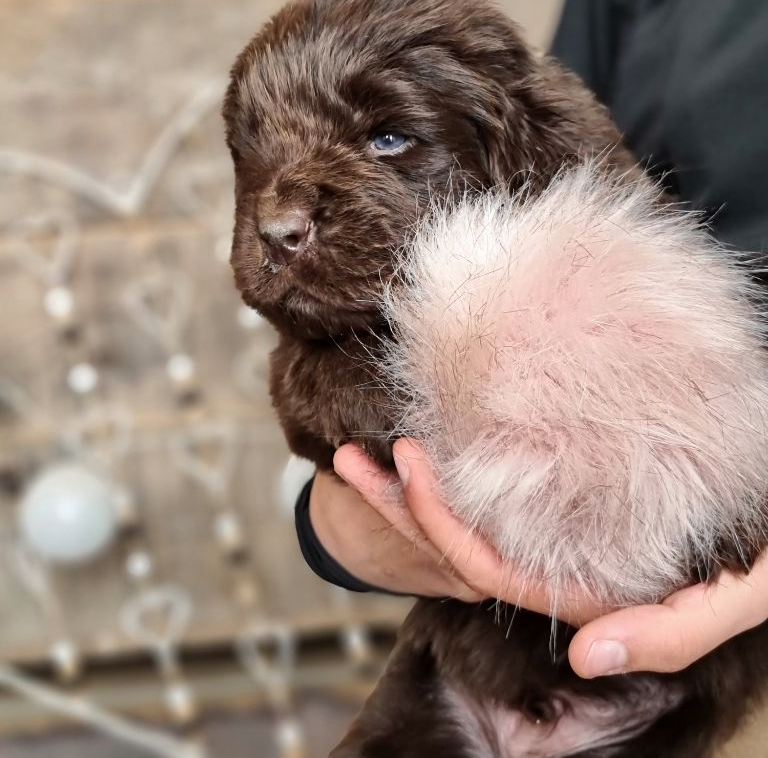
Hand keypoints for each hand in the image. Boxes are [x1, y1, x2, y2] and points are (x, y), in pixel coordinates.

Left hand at [334, 439, 767, 677]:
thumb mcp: (737, 596)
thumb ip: (669, 632)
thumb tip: (583, 657)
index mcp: (587, 595)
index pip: (492, 567)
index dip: (441, 522)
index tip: (405, 460)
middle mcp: (563, 568)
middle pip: (463, 543)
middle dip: (400, 506)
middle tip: (350, 455)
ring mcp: (562, 538)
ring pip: (473, 520)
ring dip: (413, 491)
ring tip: (361, 449)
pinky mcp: (569, 507)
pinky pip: (500, 496)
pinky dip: (457, 473)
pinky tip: (430, 440)